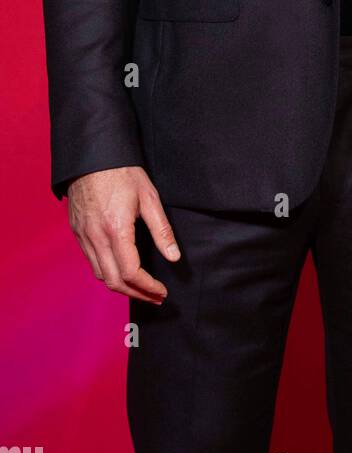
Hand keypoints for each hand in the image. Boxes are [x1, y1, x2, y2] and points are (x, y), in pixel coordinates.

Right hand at [67, 166, 180, 303]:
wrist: (92, 156)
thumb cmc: (123, 173)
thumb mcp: (149, 197)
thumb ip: (161, 230)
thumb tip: (173, 257)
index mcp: (116, 229)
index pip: (130, 272)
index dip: (148, 287)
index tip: (162, 291)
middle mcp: (96, 237)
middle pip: (113, 281)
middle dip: (136, 294)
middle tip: (155, 296)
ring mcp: (83, 236)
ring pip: (100, 274)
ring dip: (121, 286)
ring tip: (142, 287)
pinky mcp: (77, 231)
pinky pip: (91, 261)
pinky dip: (107, 272)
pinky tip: (121, 269)